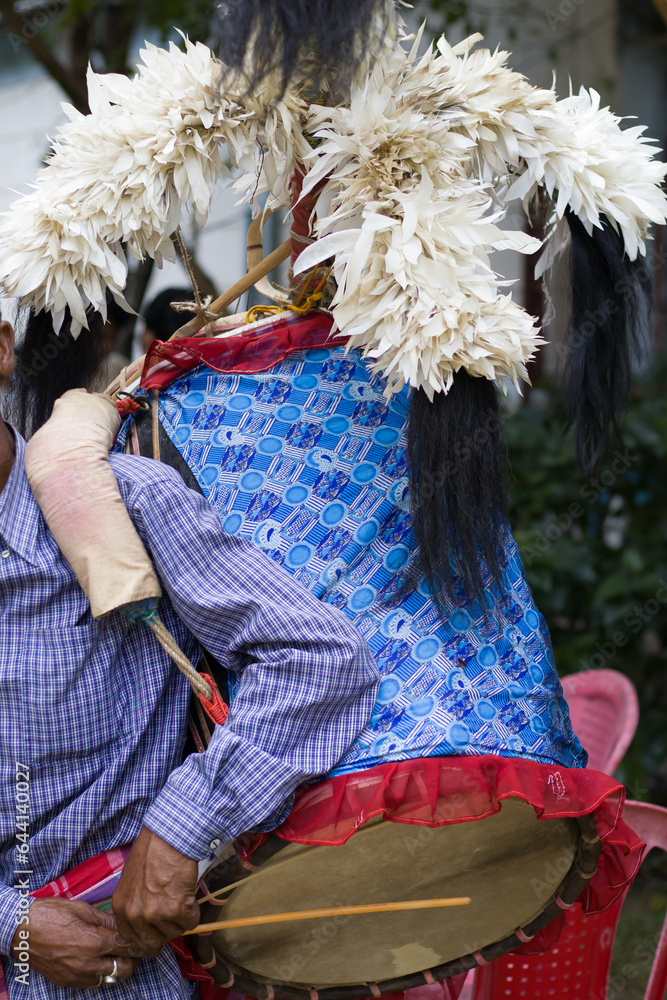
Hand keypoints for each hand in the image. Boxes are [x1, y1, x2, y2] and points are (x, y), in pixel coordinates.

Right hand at [11, 897, 138, 987]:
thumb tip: (124, 926)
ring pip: (110, 978)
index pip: (129, 948)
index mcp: (94, 942)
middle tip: (131, 946)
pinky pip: (92, 982)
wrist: (21, 931)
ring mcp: (77, 975)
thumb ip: (106, 921)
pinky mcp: (67, 981)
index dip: (139, 942)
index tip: (144, 937)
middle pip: (125, 969)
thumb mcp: (82, 910)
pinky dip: (99, 972)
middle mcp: (88, 963)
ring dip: (115, 966)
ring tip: (113, 952)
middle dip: (132, 958)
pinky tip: (96, 959)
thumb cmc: (51, 914)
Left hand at [112, 826, 199, 956]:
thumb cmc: (152, 851)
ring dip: (181, 919)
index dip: (146, 937)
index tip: (156, 933)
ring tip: (181, 897)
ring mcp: (155, 914)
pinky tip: (190, 896)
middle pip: (153, 941)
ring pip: (174, 933)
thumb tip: (147, 920)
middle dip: (165, 932)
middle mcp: (135, 915)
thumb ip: (135, 903)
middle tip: (173, 919)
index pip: (131, 939)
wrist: (169, 837)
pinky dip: (194, 912)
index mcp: (122, 908)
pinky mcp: (176, 910)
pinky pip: (190, 923)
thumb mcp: (131, 880)